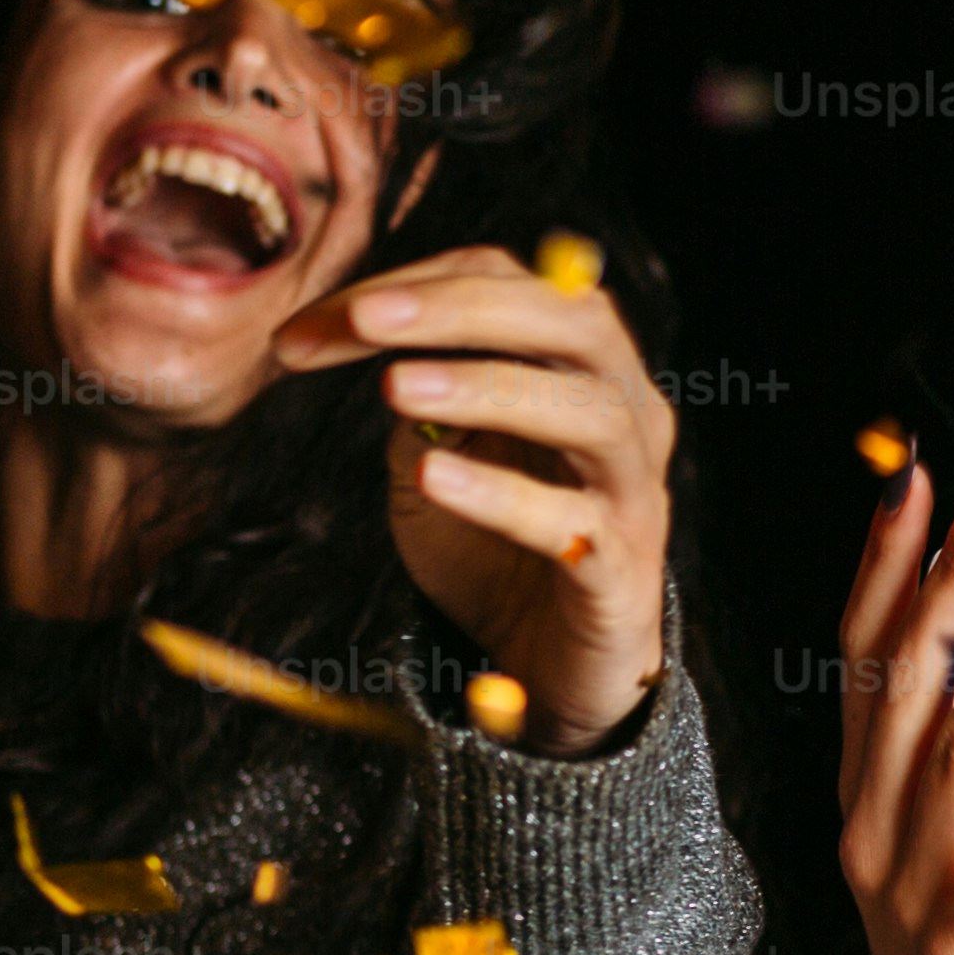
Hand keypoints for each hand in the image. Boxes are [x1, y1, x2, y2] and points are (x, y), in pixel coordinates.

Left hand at [277, 248, 677, 750]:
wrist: (555, 670)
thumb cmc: (493, 549)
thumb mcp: (432, 460)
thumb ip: (411, 400)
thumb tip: (344, 334)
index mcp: (582, 366)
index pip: (512, 284)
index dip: (416, 285)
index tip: (320, 319)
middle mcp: (627, 411)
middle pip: (573, 321)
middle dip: (464, 308)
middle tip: (367, 316)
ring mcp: (633, 490)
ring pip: (590, 412)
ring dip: (489, 387)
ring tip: (394, 388)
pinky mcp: (620, 570)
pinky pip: (569, 523)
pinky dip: (501, 494)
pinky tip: (434, 476)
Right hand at [801, 456, 953, 954]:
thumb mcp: (947, 825)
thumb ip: (950, 732)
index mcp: (864, 787)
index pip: (865, 653)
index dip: (890, 561)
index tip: (920, 471)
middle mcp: (873, 825)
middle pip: (905, 682)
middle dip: (949, 577)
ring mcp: (914, 890)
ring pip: (951, 759)